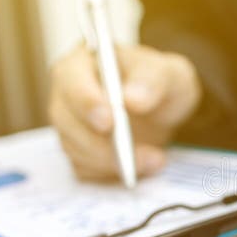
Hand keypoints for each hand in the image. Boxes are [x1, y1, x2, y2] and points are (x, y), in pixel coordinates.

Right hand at [48, 44, 200, 179]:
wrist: (163, 108)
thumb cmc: (162, 82)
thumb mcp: (171, 73)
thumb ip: (152, 81)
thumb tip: (131, 100)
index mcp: (82, 63)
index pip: (71, 80)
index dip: (86, 102)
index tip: (109, 122)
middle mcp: (67, 94)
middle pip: (66, 120)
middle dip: (99, 142)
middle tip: (136, 155)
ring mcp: (70, 125)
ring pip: (75, 148)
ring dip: (112, 161)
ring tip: (155, 161)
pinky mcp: (79, 151)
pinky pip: (85, 168)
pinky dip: (111, 172)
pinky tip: (143, 167)